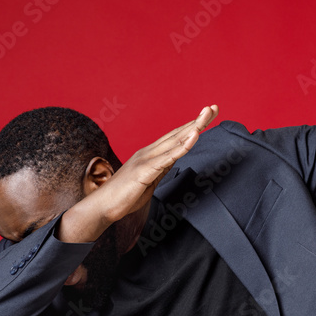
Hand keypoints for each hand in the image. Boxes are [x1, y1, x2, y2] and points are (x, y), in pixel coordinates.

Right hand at [58, 104, 218, 244]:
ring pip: (174, 141)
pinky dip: (182, 146)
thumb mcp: (150, 180)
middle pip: (177, 133)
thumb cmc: (124, 196)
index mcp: (150, 155)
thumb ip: (161, 168)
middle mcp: (148, 152)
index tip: (208, 116)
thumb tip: (173, 160)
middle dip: (197, 120)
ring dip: (192, 127)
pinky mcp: (144, 171)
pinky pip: (167, 157)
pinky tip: (194, 136)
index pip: (175, 137)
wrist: (102, 207)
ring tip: (207, 115)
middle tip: (213, 108)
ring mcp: (146, 160)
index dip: (192, 126)